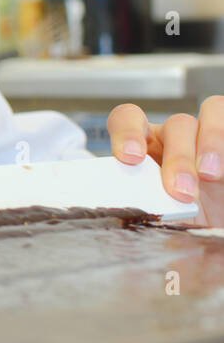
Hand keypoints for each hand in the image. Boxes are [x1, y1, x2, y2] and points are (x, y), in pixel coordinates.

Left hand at [108, 97, 223, 227]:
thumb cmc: (182, 222)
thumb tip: (127, 225)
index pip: (128, 119)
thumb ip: (144, 211)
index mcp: (148, 146)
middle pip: (178, 125)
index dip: (127, 132)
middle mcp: (178, 137)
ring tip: (209, 175)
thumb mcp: (160, 219)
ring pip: (211, 114)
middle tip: (180, 191)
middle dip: (179, 157)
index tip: (129, 158)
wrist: (215, 228)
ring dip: (211, 143)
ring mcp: (209, 139)